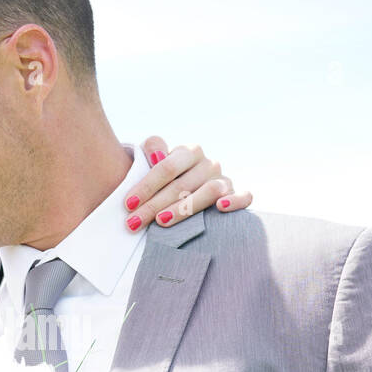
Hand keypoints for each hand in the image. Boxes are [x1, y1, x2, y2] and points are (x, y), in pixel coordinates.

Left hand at [129, 135, 252, 230]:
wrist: (187, 190)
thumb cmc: (165, 178)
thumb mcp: (154, 158)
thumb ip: (152, 149)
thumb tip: (156, 158)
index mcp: (189, 152)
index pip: (167, 167)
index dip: (146, 186)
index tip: (128, 204)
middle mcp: (208, 164)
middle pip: (182, 185)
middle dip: (154, 205)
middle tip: (134, 222)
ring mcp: (224, 180)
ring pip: (208, 192)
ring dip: (184, 208)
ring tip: (162, 222)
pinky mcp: (236, 195)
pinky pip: (244, 197)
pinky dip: (235, 201)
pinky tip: (220, 208)